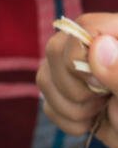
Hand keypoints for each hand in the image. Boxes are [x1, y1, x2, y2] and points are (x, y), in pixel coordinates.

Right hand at [38, 14, 117, 147]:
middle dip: (74, 87)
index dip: (80, 56)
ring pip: (45, 78)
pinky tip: (91, 121)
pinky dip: (67, 120)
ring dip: (71, 108)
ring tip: (99, 111)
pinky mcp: (67, 94)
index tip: (99, 84)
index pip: (84, 26)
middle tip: (102, 99)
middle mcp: (94, 47)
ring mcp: (77, 70)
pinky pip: (47, 103)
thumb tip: (98, 45)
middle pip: (55, 49)